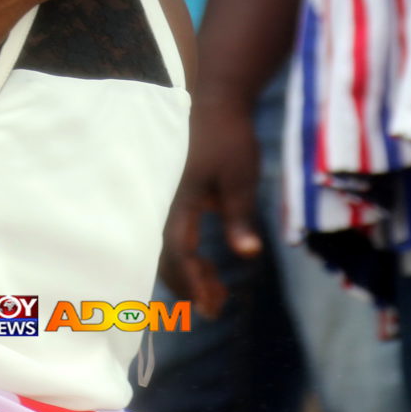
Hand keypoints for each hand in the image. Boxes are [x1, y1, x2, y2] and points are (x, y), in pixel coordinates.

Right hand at [160, 92, 261, 319]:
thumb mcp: (240, 180)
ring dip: (188, 275)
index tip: (210, 306)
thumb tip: (246, 255)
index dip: (193, 281)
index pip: (179, 252)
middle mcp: (164, 204)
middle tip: (215, 309)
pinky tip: (206, 266)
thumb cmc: (229, 140)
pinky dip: (186, 258)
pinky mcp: (173, 198)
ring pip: (165, 249)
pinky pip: (171, 236)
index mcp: (178, 201)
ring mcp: (165, 201)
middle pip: (164, 257)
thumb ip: (239, 218)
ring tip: (217, 292)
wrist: (215, 102)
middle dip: (188, 287)